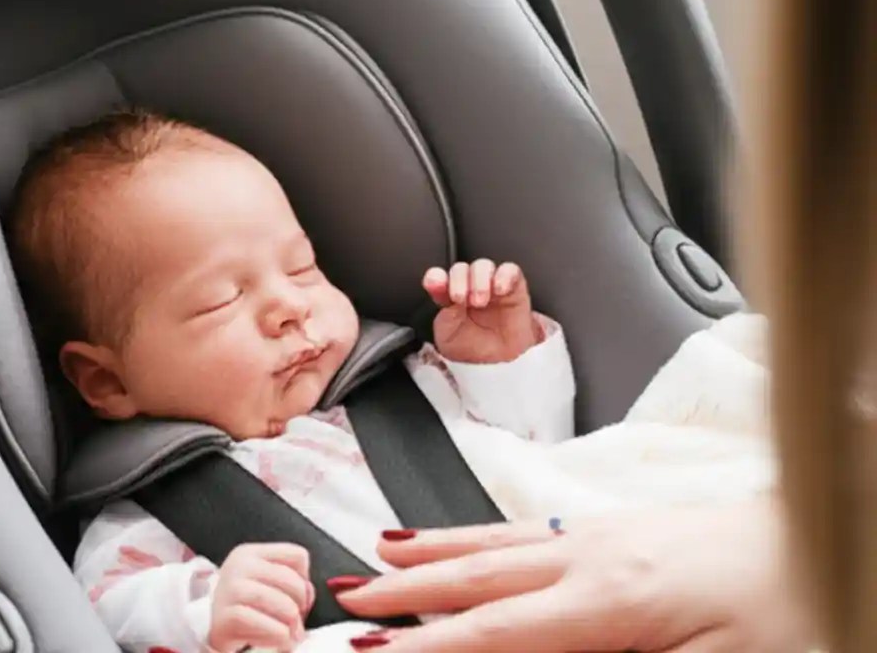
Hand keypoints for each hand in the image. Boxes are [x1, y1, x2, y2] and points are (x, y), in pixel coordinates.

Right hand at [207, 543, 313, 652]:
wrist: (210, 626)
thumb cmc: (245, 605)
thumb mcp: (266, 585)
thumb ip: (292, 583)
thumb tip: (308, 594)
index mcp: (250, 553)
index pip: (297, 555)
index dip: (304, 579)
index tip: (295, 596)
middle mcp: (239, 566)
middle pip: (295, 583)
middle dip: (301, 607)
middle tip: (295, 622)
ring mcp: (231, 591)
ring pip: (286, 607)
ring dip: (293, 627)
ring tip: (289, 635)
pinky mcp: (226, 618)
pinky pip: (270, 627)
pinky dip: (280, 638)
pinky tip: (276, 641)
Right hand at [335, 498, 813, 651]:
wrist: (823, 533)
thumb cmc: (787, 607)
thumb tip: (531, 652)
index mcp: (609, 601)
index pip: (493, 631)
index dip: (424, 646)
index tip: (368, 652)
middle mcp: (588, 559)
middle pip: (476, 579)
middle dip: (404, 592)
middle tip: (346, 602)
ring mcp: (596, 537)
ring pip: (491, 544)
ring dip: (428, 554)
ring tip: (376, 557)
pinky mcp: (610, 530)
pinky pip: (520, 530)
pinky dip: (473, 533)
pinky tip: (457, 538)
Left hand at [423, 260, 540, 363]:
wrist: (500, 365)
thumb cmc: (473, 349)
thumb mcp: (449, 339)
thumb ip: (446, 317)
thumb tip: (449, 300)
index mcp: (448, 297)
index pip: (438, 278)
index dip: (435, 277)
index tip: (436, 284)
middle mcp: (469, 287)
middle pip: (460, 269)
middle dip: (459, 281)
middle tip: (462, 299)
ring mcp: (491, 285)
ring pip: (483, 266)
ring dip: (479, 279)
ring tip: (481, 300)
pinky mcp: (513, 287)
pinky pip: (510, 270)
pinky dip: (504, 275)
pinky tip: (500, 289)